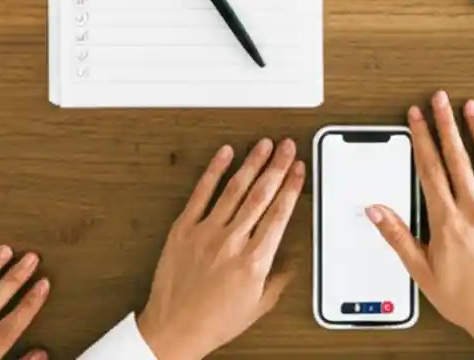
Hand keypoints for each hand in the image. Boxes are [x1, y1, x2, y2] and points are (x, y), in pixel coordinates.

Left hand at [138, 138, 305, 359]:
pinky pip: (200, 194)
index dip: (291, 186)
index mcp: (254, 260)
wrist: (175, 329)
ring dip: (252, 163)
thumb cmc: (213, 322)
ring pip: (235, 189)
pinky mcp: (183, 229)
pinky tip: (224, 154)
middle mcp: (232, 242)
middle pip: (261, 195)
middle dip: (277, 166)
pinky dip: (213, 171)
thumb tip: (290, 260)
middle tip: (287, 147)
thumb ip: (278, 279)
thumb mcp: (258, 305)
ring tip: (264, 145)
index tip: (298, 169)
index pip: (279, 213)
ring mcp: (206, 232)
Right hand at [368, 91, 473, 359]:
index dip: (420, 139)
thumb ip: (397, 236)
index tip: (415, 117)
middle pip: (456, 156)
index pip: (430, 168)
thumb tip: (376, 211)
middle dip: (445, 124)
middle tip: (439, 99)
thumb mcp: (420, 270)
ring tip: (471, 107)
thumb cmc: (464, 296)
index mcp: (447, 219)